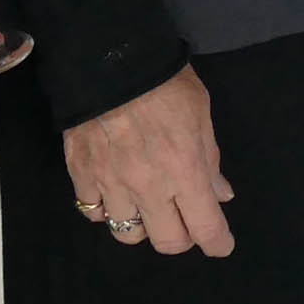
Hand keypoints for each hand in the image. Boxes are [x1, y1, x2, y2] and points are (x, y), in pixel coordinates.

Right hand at [65, 68, 235, 256]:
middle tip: (185, 220)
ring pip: (127, 234)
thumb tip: (220, 194)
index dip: (217, 242)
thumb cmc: (166, 82)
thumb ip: (210, 159)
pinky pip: (93, 212)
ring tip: (148, 206)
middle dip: (182, 237)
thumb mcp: (201, 114)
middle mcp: (149, 187)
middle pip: (167, 242)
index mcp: (185, 171)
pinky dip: (106, 210)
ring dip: (143, 225)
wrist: (110, 58)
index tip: (221, 244)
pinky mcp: (82, 175)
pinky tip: (114, 194)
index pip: (206, 227)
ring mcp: (111, 184)